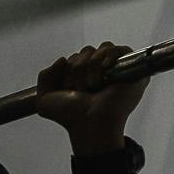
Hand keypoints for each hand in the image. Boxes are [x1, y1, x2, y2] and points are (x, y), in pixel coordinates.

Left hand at [32, 42, 146, 154]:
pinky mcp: (130, 70)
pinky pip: (118, 50)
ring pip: (99, 49)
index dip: (68, 69)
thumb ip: (44, 76)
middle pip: (86, 51)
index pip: (75, 57)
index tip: (70, 90)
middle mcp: (100, 72)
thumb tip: (63, 59)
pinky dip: (108, 58)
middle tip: (82, 90)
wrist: (88, 123)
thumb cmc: (70, 117)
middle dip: (78, 69)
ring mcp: (116, 70)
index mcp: (83, 76)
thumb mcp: (44, 100)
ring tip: (93, 86)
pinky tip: (104, 72)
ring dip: (91, 67)